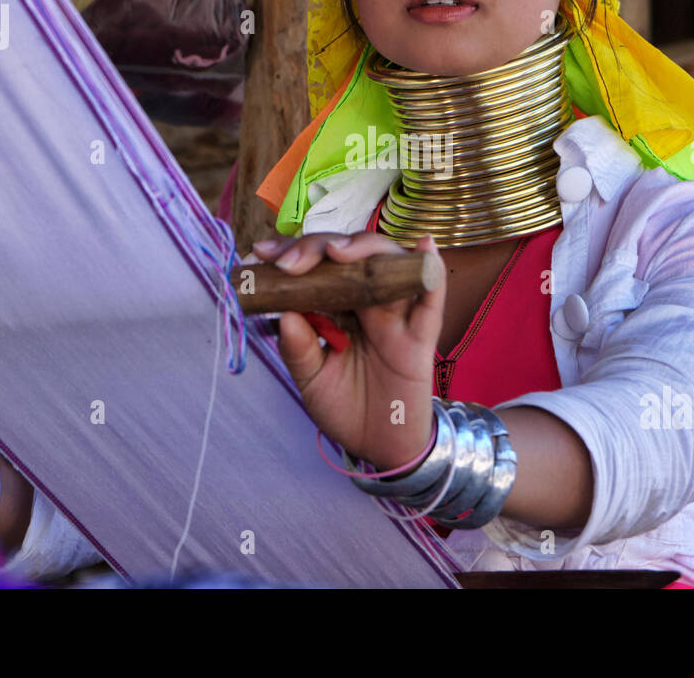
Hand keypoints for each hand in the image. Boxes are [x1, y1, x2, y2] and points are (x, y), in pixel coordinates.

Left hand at [252, 232, 445, 471]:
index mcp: (337, 308)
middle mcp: (366, 303)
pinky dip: (430, 271)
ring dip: (365, 248)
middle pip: (351, 257)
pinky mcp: (421, 336)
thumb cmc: (346, 407)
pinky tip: (425, 247)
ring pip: (389, 264)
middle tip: (291, 262)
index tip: (263, 253)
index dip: (294, 254)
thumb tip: (286, 315)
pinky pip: (431, 297)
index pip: (318, 267)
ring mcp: (396, 315)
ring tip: (338, 252)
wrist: (380, 447)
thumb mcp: (311, 381)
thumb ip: (299, 350)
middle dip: (319, 249)